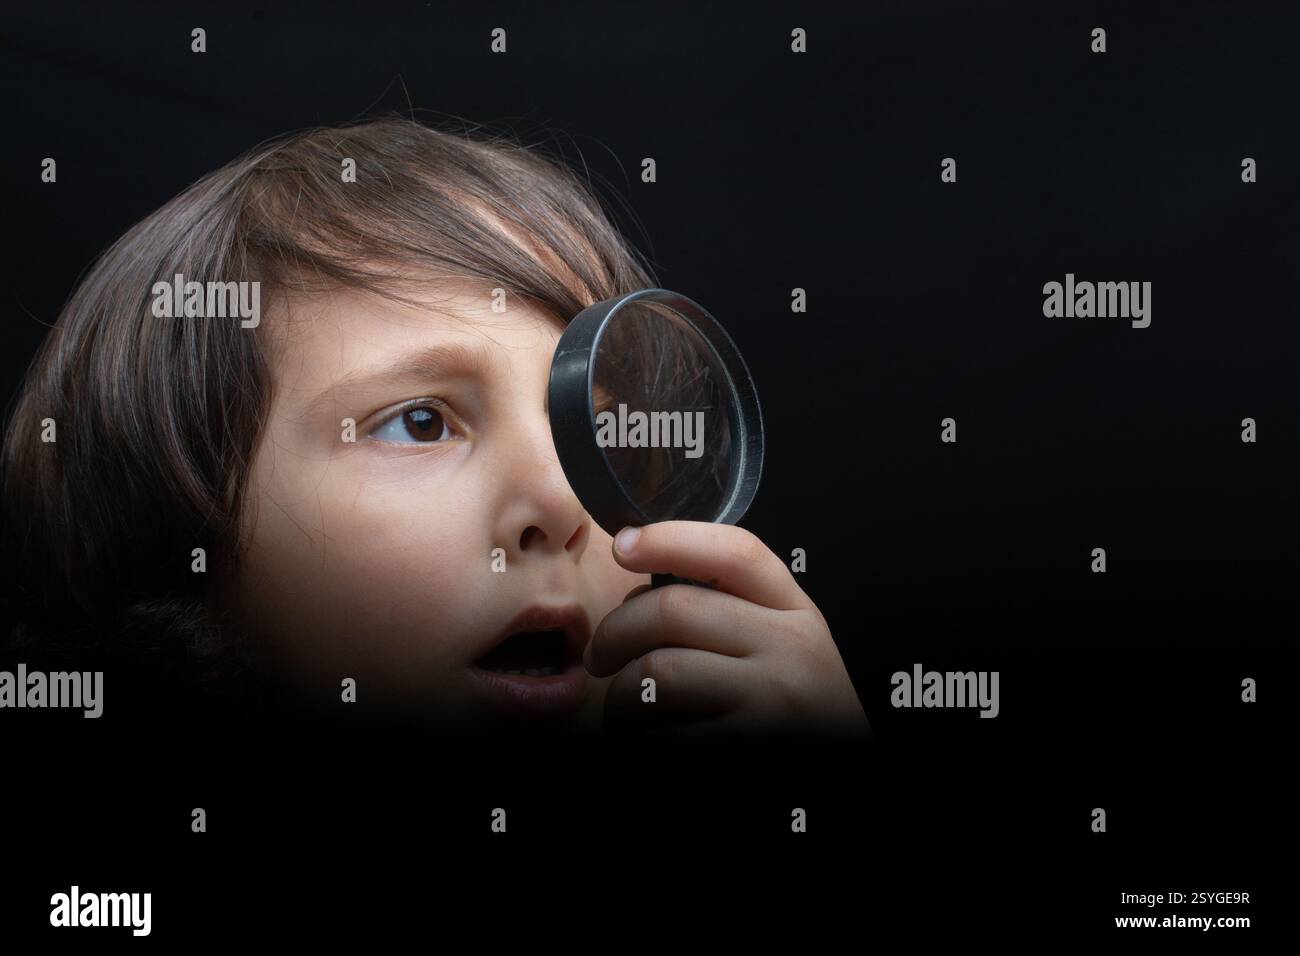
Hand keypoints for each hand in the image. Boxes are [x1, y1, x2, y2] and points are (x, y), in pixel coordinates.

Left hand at [584, 521, 869, 736]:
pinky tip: (644, 737)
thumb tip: (641, 591)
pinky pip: (663, 731)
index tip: (623, 544)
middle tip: (600, 656)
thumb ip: (733, 612)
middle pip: (675, 608)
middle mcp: (790, 648)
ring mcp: (773, 700)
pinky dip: (636, 734)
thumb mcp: (784, 647)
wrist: (840, 766)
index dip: (670, 539)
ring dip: (620, 692)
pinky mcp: (748, 745)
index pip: (734, 552)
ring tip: (622, 707)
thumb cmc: (796, 711)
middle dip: (616, 630)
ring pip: (658, 671)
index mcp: (795, 612)